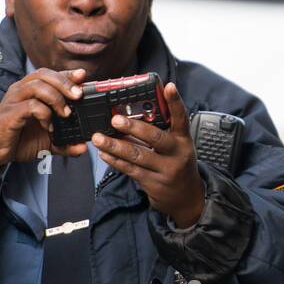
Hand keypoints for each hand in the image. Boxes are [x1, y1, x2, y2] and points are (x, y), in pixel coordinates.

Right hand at [0, 67, 88, 174]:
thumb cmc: (17, 139)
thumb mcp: (46, 141)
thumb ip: (65, 142)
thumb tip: (83, 148)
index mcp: (30, 91)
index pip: (50, 75)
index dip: (66, 74)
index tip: (83, 76)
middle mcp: (21, 91)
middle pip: (44, 74)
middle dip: (64, 82)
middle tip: (79, 95)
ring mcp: (14, 100)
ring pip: (37, 86)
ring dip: (56, 98)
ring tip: (66, 114)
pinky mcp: (10, 114)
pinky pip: (30, 106)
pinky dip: (44, 114)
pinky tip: (49, 126)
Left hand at [91, 82, 204, 227]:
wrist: (186, 198)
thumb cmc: (177, 164)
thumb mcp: (177, 146)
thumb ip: (160, 131)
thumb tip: (130, 115)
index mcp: (183, 139)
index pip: (181, 117)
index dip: (175, 101)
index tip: (168, 85)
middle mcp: (177, 153)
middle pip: (155, 138)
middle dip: (134, 128)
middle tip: (115, 120)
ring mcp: (166, 170)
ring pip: (137, 155)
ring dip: (115, 146)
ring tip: (97, 138)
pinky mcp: (153, 183)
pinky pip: (130, 170)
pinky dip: (115, 161)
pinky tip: (104, 153)